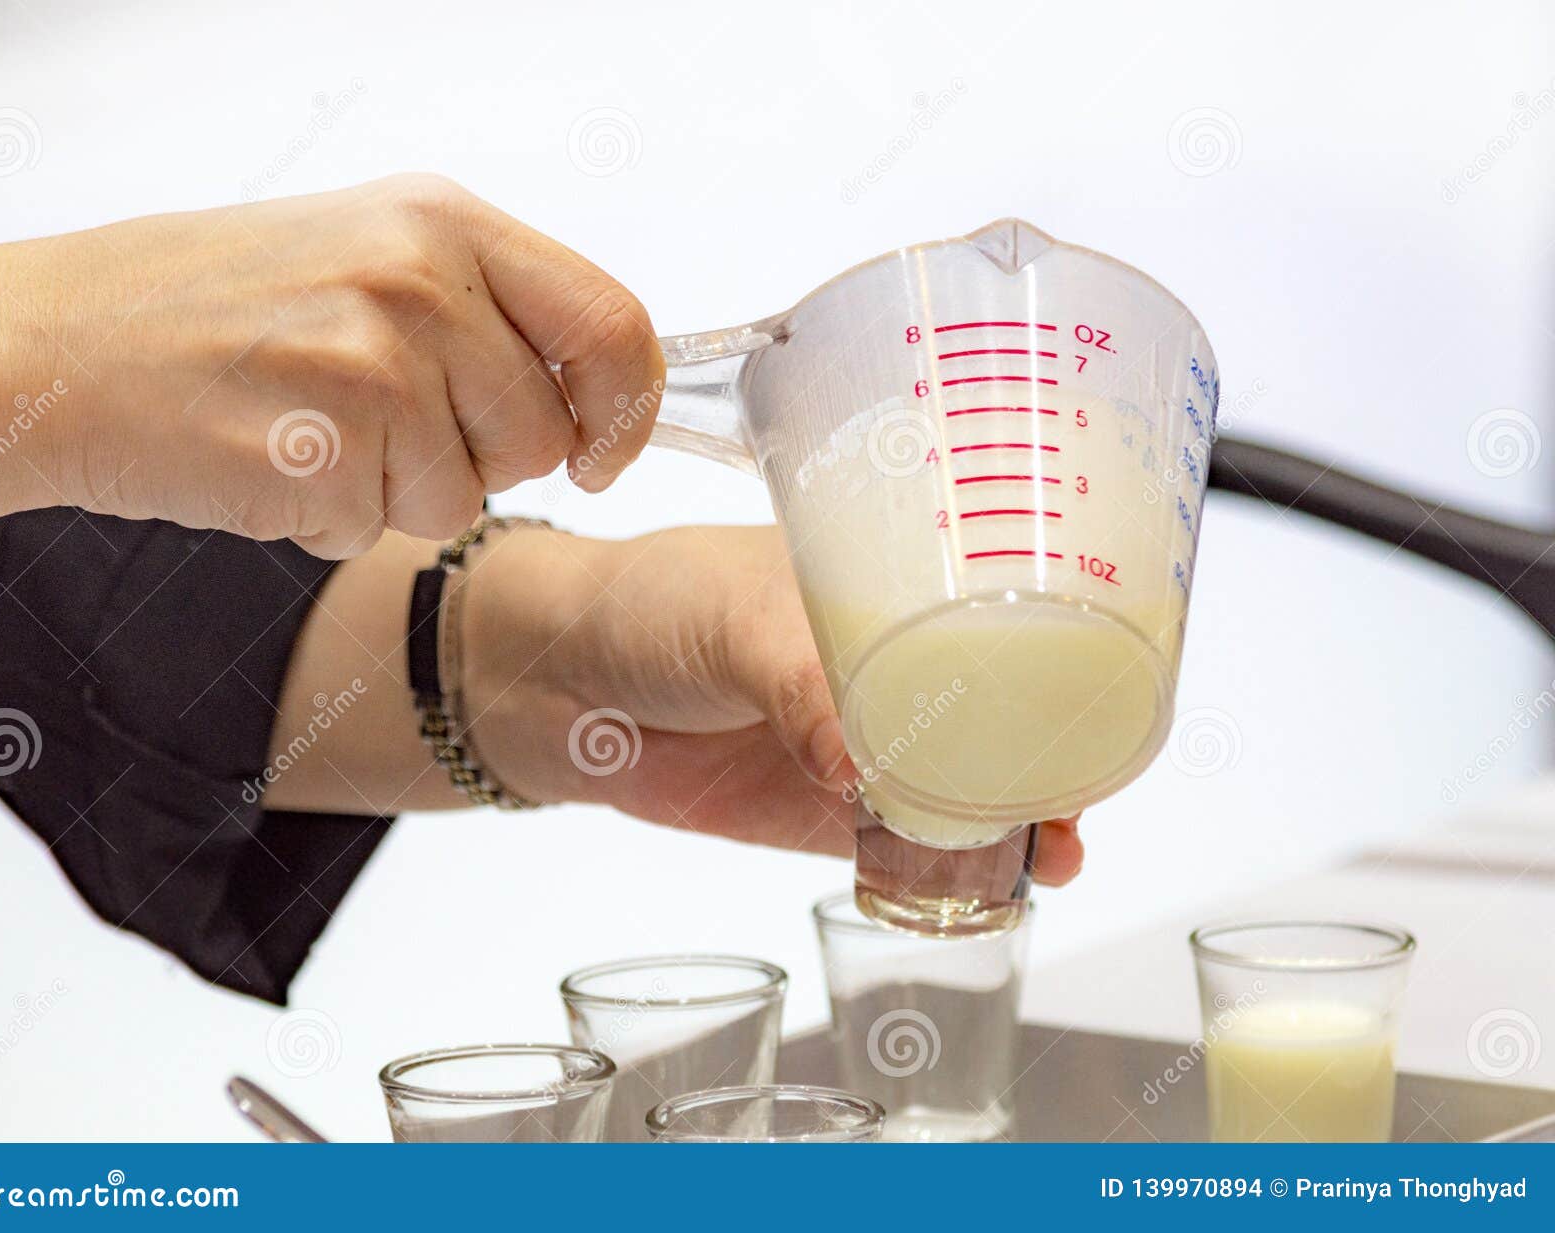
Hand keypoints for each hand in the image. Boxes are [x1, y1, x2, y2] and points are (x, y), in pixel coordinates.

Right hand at [0, 175, 662, 554]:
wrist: (58, 342)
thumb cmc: (211, 303)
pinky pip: (382, 533)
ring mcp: (374, 368)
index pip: (611, 326)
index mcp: (443, 223)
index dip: (623, 410)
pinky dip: (332, 521)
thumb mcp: (368, 251)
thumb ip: (485, 304)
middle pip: (541, 437)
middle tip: (378, 423)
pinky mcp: (325, 455)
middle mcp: (420, 283)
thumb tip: (596, 385)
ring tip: (312, 430)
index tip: (602, 454)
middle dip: (476, 459)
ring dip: (397, 494)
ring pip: (467, 500)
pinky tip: (273, 460)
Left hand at [462, 524, 1085, 880]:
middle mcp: (892, 664)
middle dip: (1058, 755)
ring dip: (1018, 821)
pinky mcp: (826, 814)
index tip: (1110, 693)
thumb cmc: (644, 604)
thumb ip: (796, 679)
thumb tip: (863, 762)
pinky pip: (906, 847)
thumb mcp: (730, 614)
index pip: (1005, 614)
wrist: (554, 683)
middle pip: (1005, 712)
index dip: (1066, 655)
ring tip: (1051, 850)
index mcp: (887, 584)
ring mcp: (864, 743)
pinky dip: (949, 871)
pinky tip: (983, 886)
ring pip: (967, 788)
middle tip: (1082, 794)